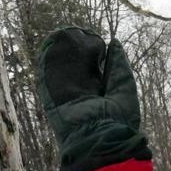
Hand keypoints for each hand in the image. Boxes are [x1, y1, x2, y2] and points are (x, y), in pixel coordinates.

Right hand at [36, 27, 150, 170]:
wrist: (105, 139)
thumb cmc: (120, 119)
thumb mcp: (123, 85)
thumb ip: (118, 64)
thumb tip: (114, 42)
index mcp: (97, 95)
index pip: (91, 69)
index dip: (90, 52)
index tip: (91, 37)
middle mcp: (80, 96)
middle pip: (74, 68)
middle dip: (73, 50)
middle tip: (73, 31)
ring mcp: (65, 99)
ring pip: (59, 71)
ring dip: (58, 53)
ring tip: (60, 32)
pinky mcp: (53, 101)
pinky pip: (47, 79)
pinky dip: (46, 62)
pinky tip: (49, 44)